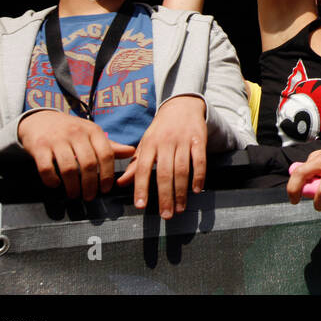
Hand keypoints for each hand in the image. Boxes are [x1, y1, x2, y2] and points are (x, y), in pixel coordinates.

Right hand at [18, 110, 135, 200]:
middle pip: (88, 164)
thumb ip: (109, 146)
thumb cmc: (71, 130)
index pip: (106, 154)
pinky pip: (47, 168)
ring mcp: (57, 140)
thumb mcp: (91, 134)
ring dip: (73, 186)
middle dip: (91, 185)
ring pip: (69, 168)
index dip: (108, 174)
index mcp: (93, 131)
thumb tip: (131, 152)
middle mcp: (76, 134)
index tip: (106, 189)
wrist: (40, 119)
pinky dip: (52, 180)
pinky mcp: (39, 147)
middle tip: (90, 196)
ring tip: (75, 194)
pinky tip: (56, 184)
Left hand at [117, 95, 206, 218]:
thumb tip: (120, 184)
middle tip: (166, 215)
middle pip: (164, 173)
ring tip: (179, 208)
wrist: (182, 105)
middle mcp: (165, 142)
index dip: (141, 188)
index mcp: (149, 144)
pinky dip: (199, 176)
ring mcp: (183, 140)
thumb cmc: (161, 129)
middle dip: (165, 196)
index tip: (141, 205)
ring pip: (182, 169)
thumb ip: (135, 165)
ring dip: (181, 191)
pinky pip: (200, 160)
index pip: (142, 168)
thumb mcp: (145, 144)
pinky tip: (196, 189)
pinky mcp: (199, 139)